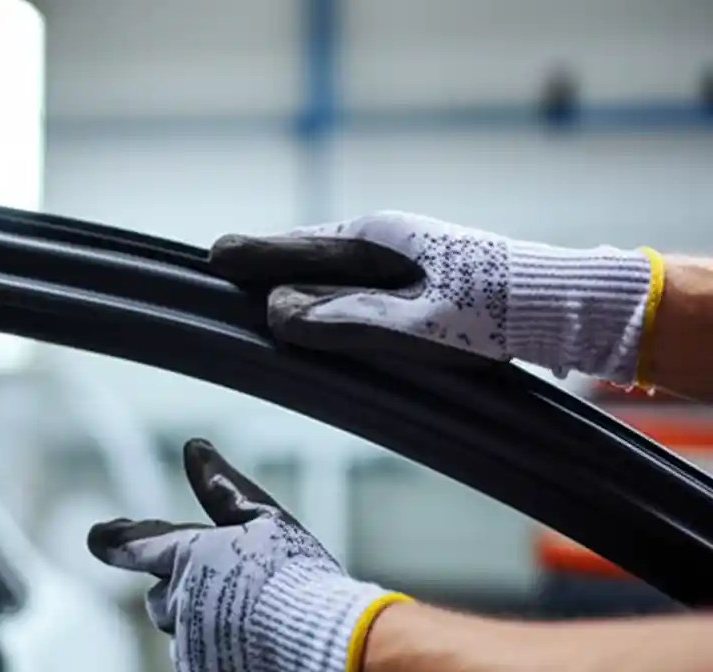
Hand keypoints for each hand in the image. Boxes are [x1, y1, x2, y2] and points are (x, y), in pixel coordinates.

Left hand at [88, 440, 407, 671]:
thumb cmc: (302, 579)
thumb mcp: (266, 520)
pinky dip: (221, 666)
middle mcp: (178, 606)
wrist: (332, 653)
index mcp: (189, 557)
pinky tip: (257, 660)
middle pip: (162, 597)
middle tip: (231, 594)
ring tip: (258, 628)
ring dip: (205, 630)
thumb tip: (194, 449)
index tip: (98, 537)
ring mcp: (188, 654)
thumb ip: (224, 488)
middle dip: (184, 593)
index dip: (115, 539)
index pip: (137, 545)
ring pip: (183, 637)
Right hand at [210, 211, 662, 384]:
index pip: (300, 245)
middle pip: (313, 249)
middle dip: (271, 259)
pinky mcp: (424, 277)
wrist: (565, 305)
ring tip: (263, 285)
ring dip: (300, 274)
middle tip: (226, 262)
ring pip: (338, 263)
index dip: (256, 254)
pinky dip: (331, 287)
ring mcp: (407, 254)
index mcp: (380, 237)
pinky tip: (328, 305)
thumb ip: (345, 320)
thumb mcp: (416, 325)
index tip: (215, 255)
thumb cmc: (494, 313)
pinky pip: (360, 278)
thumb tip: (275, 312)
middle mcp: (389, 237)